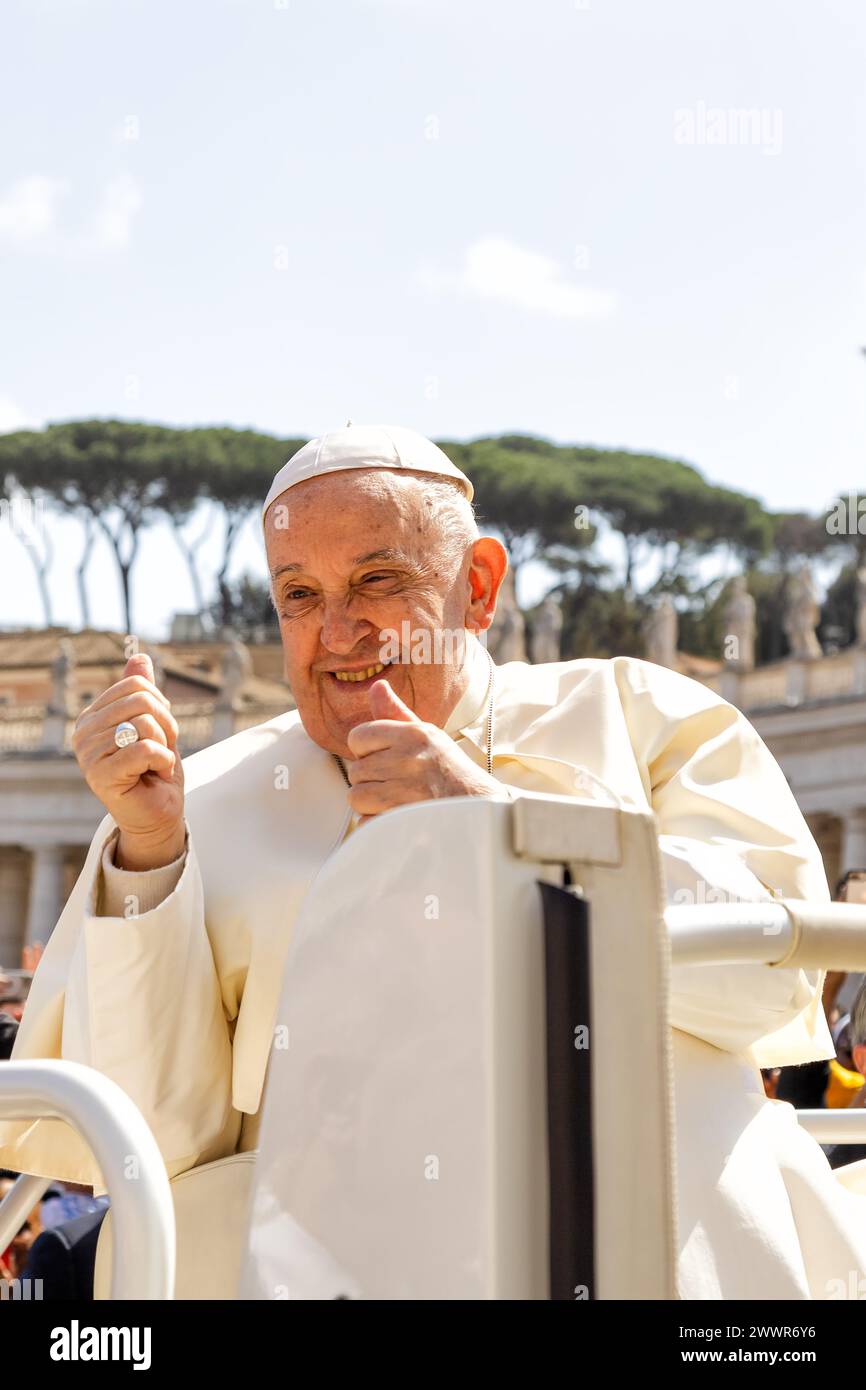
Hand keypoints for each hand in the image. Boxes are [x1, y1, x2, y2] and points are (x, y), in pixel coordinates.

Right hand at [72, 653, 184, 868]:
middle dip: (166, 725)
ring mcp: (88, 754)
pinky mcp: (100, 775)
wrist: (157, 814)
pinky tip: (155, 775)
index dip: (161, 706)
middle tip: (161, 750)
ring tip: (156, 765)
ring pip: (145, 725)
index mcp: (93, 716)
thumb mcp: (154, 724)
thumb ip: (142, 691)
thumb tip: (139, 656)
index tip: (160, 731)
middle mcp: (84, 732)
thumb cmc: (154, 769)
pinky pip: (146, 749)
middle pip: (142, 701)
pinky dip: (163, 761)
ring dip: (165, 746)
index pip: (136, 685)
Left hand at [344, 678, 499, 820]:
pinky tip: (399, 818)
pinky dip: (376, 825)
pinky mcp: (402, 819)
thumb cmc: (451, 772)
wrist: (480, 810)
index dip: (366, 751)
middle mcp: (409, 758)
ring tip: (397, 801)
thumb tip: (376, 686)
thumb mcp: (428, 736)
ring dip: (371, 804)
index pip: (358, 737)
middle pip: (355, 771)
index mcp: (413, 733)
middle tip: (399, 784)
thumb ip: (395, 714)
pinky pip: (364, 822)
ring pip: (356, 797)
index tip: (385, 760)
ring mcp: (406, 790)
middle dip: (371, 780)